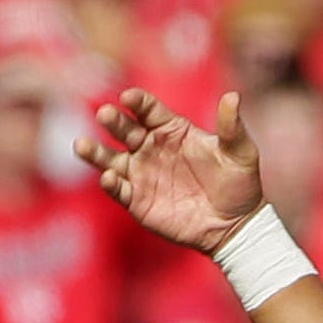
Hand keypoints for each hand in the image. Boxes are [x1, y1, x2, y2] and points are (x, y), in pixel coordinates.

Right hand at [85, 87, 265, 255]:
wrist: (235, 225)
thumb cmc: (239, 184)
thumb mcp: (241, 153)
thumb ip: (232, 127)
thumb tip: (233, 96)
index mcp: (171, 129)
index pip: (147, 109)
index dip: (137, 102)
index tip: (128, 98)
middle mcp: (150, 147)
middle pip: (124, 129)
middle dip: (113, 121)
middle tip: (105, 115)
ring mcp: (142, 174)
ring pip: (110, 159)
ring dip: (95, 152)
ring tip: (81, 145)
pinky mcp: (138, 201)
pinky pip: (119, 190)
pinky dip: (111, 184)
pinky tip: (109, 178)